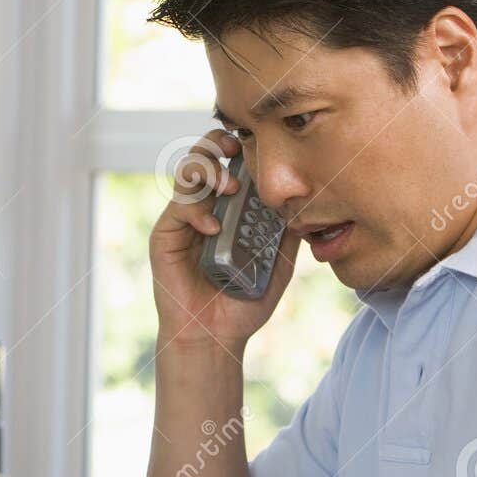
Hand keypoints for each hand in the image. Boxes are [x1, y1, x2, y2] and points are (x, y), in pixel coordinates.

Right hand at [150, 129, 300, 353]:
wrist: (217, 334)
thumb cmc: (245, 300)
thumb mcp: (279, 260)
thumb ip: (288, 229)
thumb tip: (310, 197)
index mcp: (229, 206)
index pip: (229, 160)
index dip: (239, 143)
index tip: (257, 142)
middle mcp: (205, 206)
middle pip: (202, 154)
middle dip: (216, 142)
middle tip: (235, 148)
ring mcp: (184, 219)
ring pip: (185, 172)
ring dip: (208, 170)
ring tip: (229, 188)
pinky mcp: (166, 235)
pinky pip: (178, 208)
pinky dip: (197, 210)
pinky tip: (213, 228)